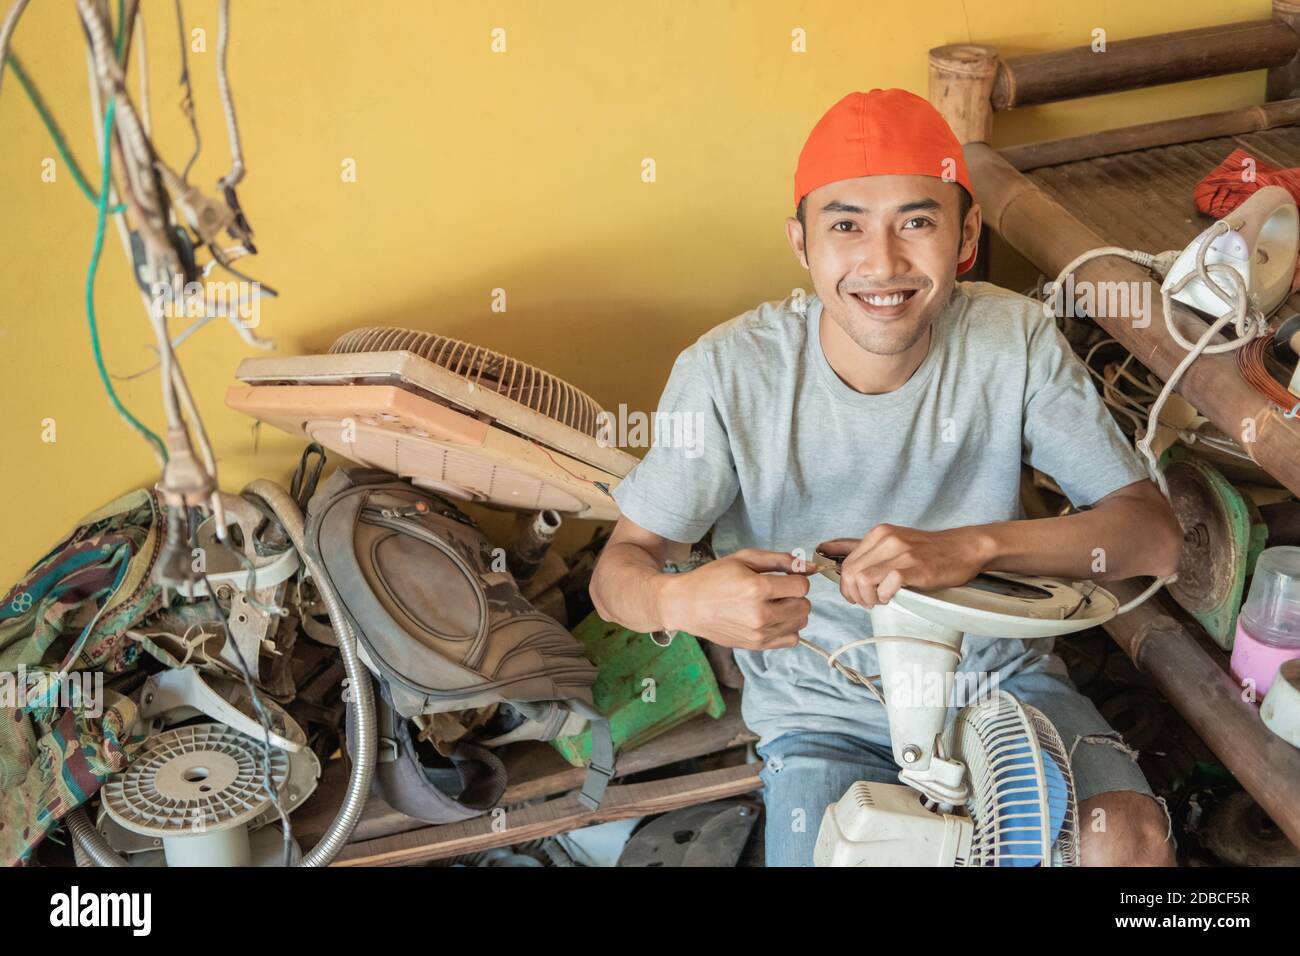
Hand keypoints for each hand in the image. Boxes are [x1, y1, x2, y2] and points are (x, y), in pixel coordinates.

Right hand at [657, 548, 815, 649]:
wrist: (685, 605)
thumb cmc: (712, 578)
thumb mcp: (744, 558)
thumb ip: (780, 560)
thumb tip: (809, 566)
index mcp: (757, 589)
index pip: (802, 587)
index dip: (796, 579)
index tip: (784, 577)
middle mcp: (760, 614)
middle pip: (804, 606)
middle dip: (795, 596)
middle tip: (777, 591)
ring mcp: (759, 633)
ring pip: (801, 623)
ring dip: (793, 612)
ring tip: (773, 605)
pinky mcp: (756, 646)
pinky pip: (792, 640)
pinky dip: (787, 629)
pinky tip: (772, 619)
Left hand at [818, 524, 993, 608]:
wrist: (963, 548)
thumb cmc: (928, 551)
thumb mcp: (893, 543)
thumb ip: (865, 550)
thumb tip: (827, 549)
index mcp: (878, 534)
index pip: (846, 563)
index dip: (846, 585)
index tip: (855, 595)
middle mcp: (886, 539)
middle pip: (850, 573)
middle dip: (853, 594)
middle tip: (867, 602)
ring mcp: (900, 552)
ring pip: (863, 580)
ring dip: (867, 598)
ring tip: (880, 601)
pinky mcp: (914, 567)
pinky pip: (887, 585)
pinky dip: (886, 597)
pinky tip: (894, 597)